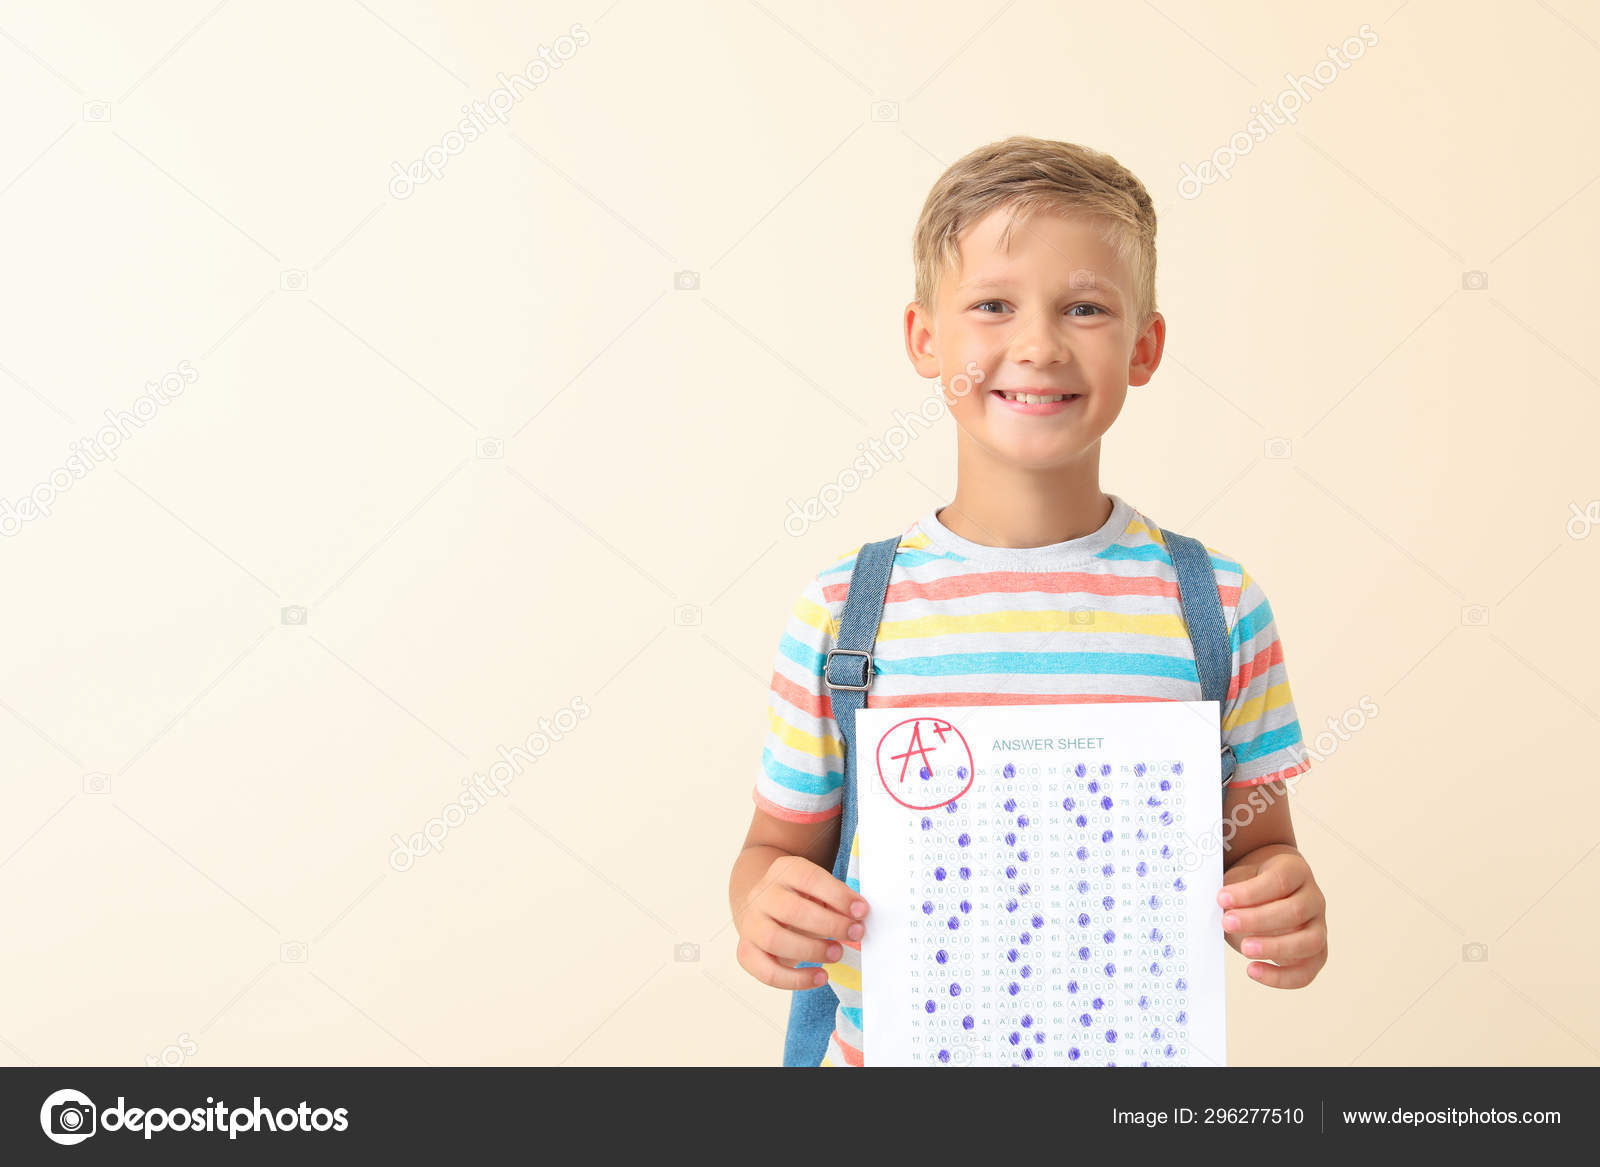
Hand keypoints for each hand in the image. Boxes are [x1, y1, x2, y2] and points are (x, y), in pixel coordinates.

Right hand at [734, 854, 869, 990]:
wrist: (766, 906)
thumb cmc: (802, 899)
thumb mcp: (818, 890)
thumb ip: (836, 900)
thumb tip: (859, 918)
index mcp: (784, 871)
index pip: (809, 879)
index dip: (837, 896)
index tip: (861, 911)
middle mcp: (762, 894)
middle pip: (791, 910)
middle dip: (829, 924)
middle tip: (855, 933)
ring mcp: (751, 924)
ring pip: (775, 940)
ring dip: (812, 950)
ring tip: (837, 953)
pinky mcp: (747, 952)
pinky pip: (767, 971)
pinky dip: (796, 980)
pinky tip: (820, 977)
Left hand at [1218, 847, 1326, 987]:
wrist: (1268, 891)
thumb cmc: (1250, 885)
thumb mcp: (1240, 878)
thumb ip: (1232, 892)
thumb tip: (1218, 909)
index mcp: (1295, 871)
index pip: (1279, 880)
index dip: (1250, 892)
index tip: (1221, 898)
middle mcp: (1313, 898)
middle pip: (1295, 911)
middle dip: (1258, 920)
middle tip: (1227, 922)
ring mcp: (1319, 926)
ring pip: (1308, 942)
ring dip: (1275, 947)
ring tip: (1244, 948)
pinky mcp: (1316, 953)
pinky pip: (1306, 971)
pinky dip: (1280, 977)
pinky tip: (1252, 970)